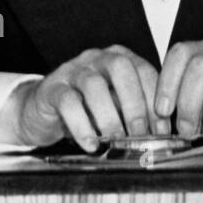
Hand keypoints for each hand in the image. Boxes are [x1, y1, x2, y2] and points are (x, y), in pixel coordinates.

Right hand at [12, 46, 160, 150]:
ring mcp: (73, 70)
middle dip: (134, 104)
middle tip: (140, 134)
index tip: (161, 129)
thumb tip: (160, 134)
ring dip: (109, 116)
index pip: (145, 70)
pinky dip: (82, 126)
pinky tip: (90, 144)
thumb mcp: (116, 107)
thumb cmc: (86, 109)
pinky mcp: (52, 88)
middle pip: (121, 68)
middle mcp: (97, 58)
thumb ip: (135, 113)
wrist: (40, 112)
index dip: (156, 100)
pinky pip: (67, 103)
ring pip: (94, 85)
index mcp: (120, 58)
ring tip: (116, 140)